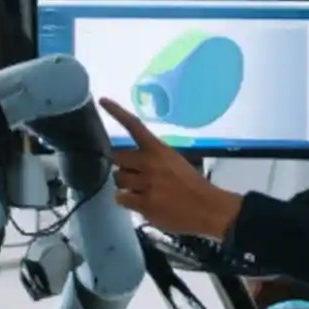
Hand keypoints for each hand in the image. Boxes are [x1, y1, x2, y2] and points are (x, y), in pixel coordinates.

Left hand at [100, 98, 242, 239]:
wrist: (206, 207)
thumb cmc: (192, 183)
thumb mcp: (175, 161)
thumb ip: (154, 158)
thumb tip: (133, 163)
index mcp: (159, 150)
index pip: (134, 126)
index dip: (117, 113)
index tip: (102, 100)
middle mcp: (149, 163)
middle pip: (117, 158)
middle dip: (123, 166)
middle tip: (134, 173)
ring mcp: (145, 184)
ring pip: (118, 180)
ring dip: (126, 185)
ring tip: (141, 190)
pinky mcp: (143, 203)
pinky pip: (121, 198)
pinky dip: (128, 200)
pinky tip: (141, 201)